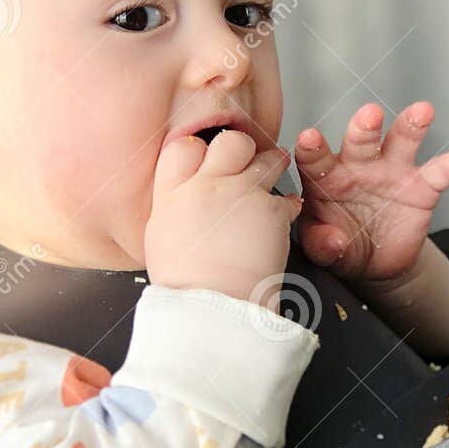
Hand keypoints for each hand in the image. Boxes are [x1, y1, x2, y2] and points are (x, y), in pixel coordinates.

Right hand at [142, 130, 300, 305]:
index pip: (184, 147)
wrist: (214, 304)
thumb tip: (184, 196)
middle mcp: (206, 185)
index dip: (199, 152)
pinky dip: (286, 207)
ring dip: (272, 167)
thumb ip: (175, 206)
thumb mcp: (162, 237)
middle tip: (246, 164)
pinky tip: (281, 220)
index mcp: (173, 193)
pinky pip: (286, 197)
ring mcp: (241, 193)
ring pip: (266, 160)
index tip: (207, 162)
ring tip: (273, 179)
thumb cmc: (187, 282)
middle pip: (229, 143)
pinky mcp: (271, 209)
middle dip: (241, 149)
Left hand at [293, 102, 448, 284]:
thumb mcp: (324, 250)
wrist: (375, 263)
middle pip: (361, 140)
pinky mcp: (422, 187)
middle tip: (369, 115)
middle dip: (364, 126)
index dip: (313, 147)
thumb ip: (322, 244)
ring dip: (411, 124)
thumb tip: (333, 242)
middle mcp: (360, 166)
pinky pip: (441, 171)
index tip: (309, 138)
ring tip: (422, 112)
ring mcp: (393, 172)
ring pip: (401, 141)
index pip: (316, 157)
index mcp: (327, 177)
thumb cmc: (340, 245)